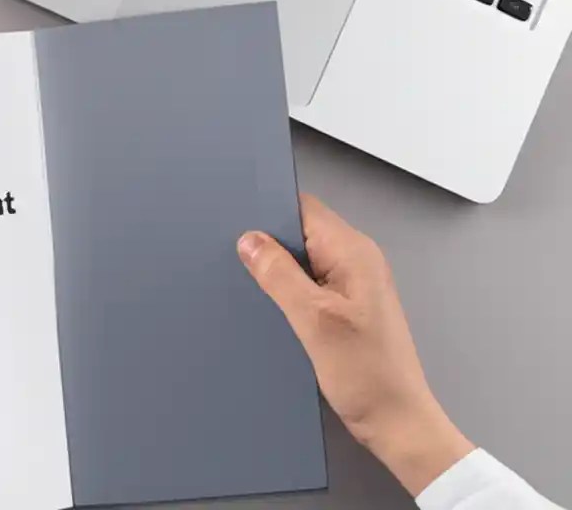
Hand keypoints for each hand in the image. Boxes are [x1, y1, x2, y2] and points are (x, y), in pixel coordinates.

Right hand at [237, 195, 474, 496]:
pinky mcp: (346, 305)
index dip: (269, 211)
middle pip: (301, 231)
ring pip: (302, 258)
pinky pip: (309, 282)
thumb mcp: (313, 320)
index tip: (234, 222)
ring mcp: (353, 283)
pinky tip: (270, 306)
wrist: (396, 422)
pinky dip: (287, 289)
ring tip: (247, 283)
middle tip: (233, 259)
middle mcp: (356, 260)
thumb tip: (249, 240)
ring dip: (276, 269)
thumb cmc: (365, 373)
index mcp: (353, 252)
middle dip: (268, 242)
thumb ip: (279, 275)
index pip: (304, 209)